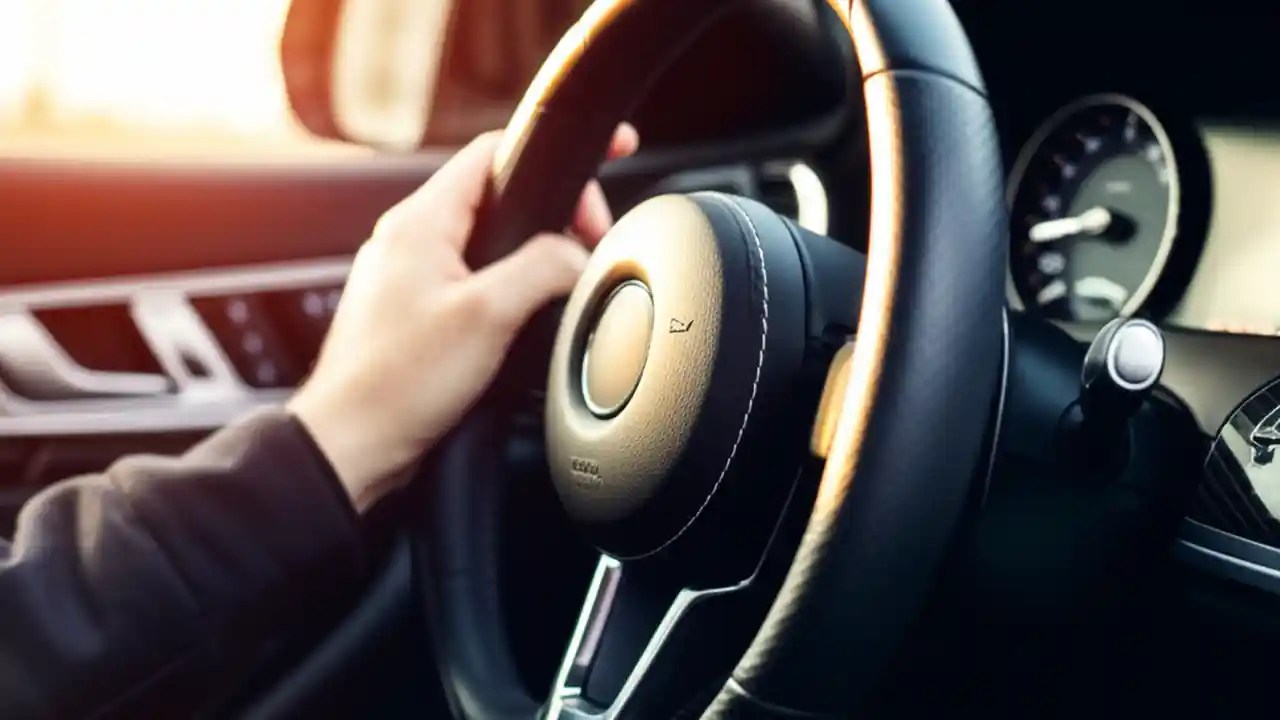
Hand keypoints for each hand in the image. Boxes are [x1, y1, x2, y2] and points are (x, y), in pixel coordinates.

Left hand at [289, 124, 639, 512]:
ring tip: (563, 281)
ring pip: (488, 241)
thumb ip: (542, 269)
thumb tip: (578, 254)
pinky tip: (525, 316)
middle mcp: (410, 239)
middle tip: (589, 244)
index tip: (603, 157)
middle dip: (554, 215)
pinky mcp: (415, 311)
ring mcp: (410, 275)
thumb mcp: (488, 316)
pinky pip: (473, 279)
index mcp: (421, 222)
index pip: (495, 152)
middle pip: (499, 196)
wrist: (352, 444)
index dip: (556, 152)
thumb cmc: (398, 384)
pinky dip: (508, 287)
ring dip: (532, 255)